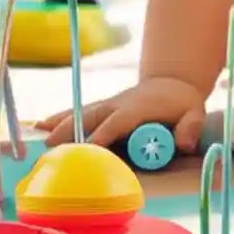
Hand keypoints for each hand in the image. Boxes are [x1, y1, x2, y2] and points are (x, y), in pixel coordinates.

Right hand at [35, 76, 207, 150]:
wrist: (171, 83)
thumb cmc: (182, 102)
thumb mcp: (195, 112)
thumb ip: (191, 126)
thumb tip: (184, 143)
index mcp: (136, 108)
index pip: (116, 123)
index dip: (102, 135)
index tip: (86, 150)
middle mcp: (117, 105)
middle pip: (91, 117)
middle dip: (72, 130)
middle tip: (52, 147)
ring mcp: (107, 105)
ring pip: (80, 113)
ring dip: (60, 124)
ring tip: (39, 137)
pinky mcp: (102, 109)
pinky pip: (78, 113)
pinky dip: (60, 117)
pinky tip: (40, 125)